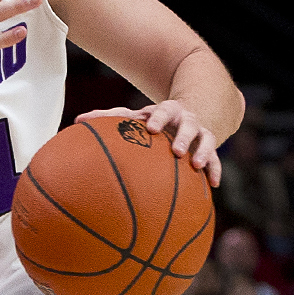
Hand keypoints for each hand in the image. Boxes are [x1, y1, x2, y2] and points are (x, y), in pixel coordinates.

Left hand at [76, 100, 224, 185]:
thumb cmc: (152, 119)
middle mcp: (186, 119)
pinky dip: (215, 170)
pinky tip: (212, 185)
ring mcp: (200, 132)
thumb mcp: (135, 116)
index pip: (163, 110)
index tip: (151, 127)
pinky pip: (216, 159)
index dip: (158, 117)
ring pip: (207, 139)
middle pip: (188, 124)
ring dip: (204, 151)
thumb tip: (77, 120)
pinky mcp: (210, 146)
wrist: (187, 111)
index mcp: (166, 111)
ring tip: (198, 165)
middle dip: (183, 136)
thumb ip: (109, 118)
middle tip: (176, 150)